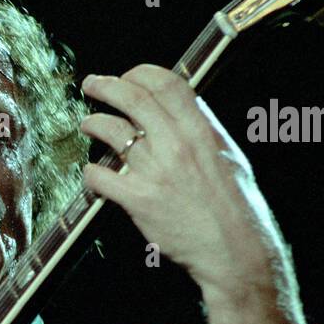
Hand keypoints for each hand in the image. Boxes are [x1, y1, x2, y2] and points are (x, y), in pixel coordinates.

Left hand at [78, 64, 288, 301]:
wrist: (234, 250)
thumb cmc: (236, 206)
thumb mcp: (228, 156)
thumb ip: (202, 130)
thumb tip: (183, 109)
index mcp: (201, 130)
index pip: (165, 83)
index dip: (138, 74)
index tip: (126, 77)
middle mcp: (176, 144)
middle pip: (132, 98)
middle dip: (105, 86)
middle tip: (91, 85)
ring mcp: (155, 170)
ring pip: (111, 131)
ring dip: (93, 123)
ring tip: (87, 125)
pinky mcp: (138, 199)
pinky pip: (100, 176)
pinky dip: (90, 173)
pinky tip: (91, 174)